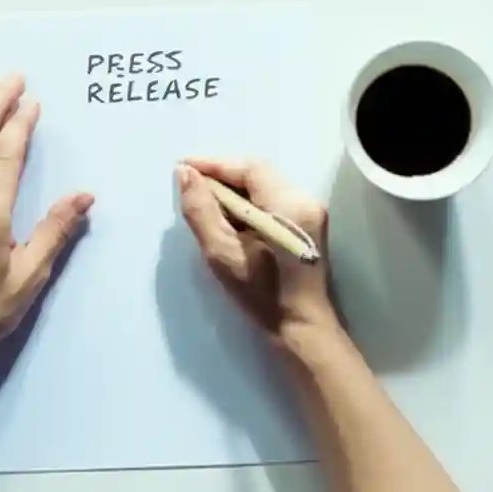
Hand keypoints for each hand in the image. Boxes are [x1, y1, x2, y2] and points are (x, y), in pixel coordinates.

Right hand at [177, 157, 338, 348]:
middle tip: (189, 185)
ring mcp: (309, 212)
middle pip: (258, 174)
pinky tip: (227, 217)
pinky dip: (246, 203)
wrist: (301, 328)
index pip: (249, 168)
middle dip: (222, 176)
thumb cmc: (262, 294)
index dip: (214, 164)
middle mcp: (305, 200)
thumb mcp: (223, 253)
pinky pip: (271, 201)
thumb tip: (186, 175)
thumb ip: (202, 211)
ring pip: (264, 186)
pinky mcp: (306, 225)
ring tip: (203, 201)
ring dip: (233, 190)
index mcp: (289, 204)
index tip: (183, 167)